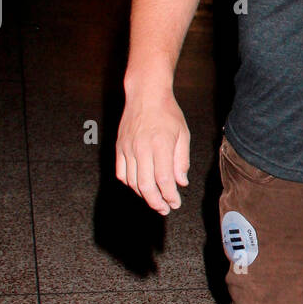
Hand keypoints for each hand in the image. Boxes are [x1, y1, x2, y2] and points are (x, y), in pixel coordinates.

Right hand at [115, 88, 189, 214]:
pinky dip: (130, 184)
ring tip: (155, 200)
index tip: (176, 203)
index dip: (170, 196)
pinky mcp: (119, 147)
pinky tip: (140, 187)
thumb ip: (182, 161)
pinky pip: (121, 173)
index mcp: (160, 145)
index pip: (164, 180)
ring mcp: (127, 148)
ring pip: (133, 182)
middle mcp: (141, 148)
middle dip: (156, 203)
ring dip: (144, 196)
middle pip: (146, 186)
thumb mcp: (183, 134)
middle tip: (165, 209)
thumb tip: (181, 183)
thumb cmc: (168, 113)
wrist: (145, 94)